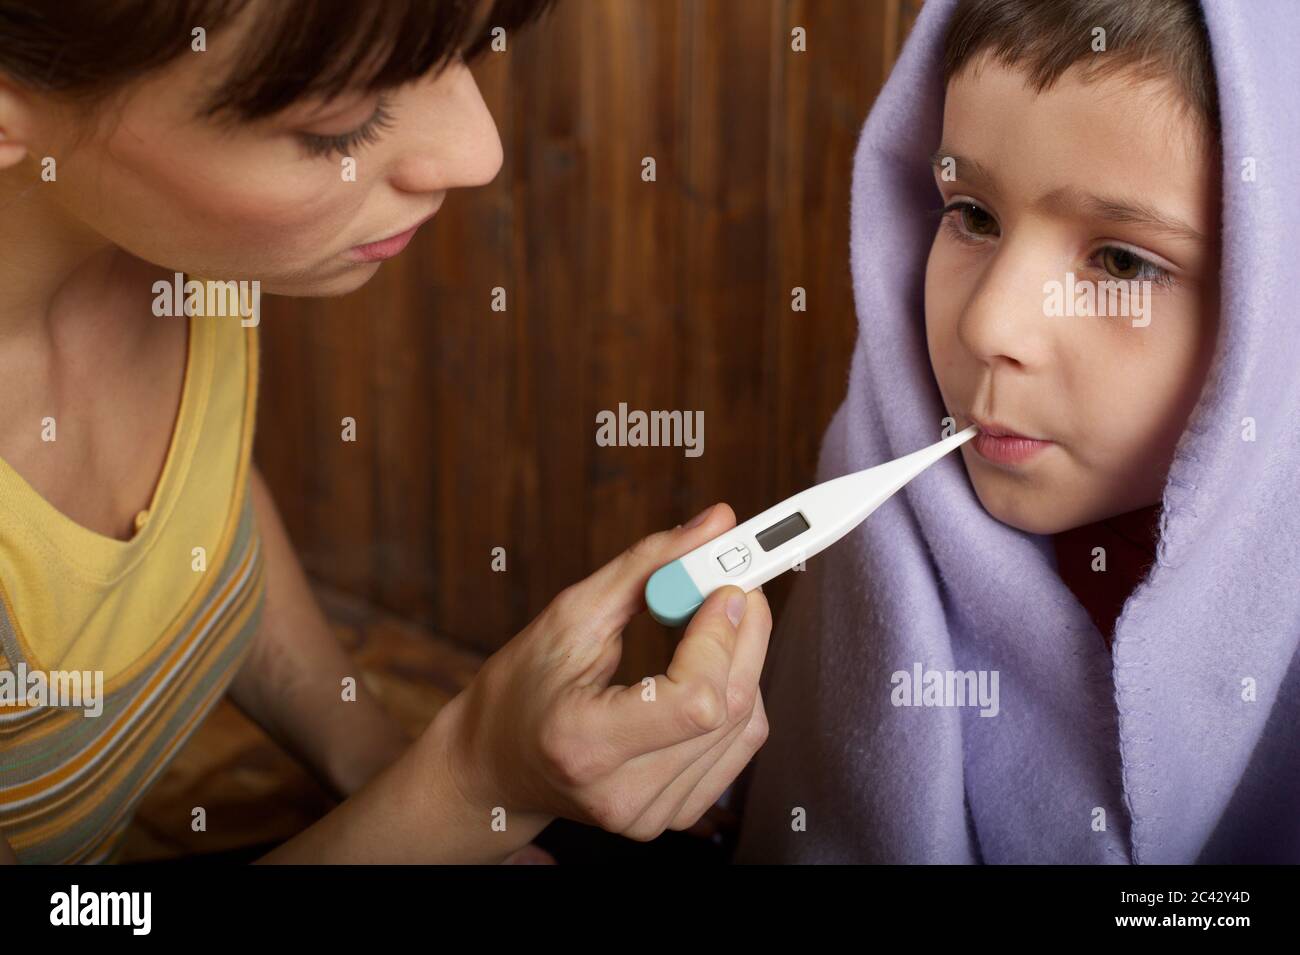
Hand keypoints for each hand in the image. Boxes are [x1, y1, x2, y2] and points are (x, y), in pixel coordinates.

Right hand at [433, 503, 771, 841]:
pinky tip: (708, 666)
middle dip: (746, 633)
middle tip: (733, 582)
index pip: (694, 700)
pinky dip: (738, 694)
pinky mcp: (675, 814)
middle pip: (728, 710)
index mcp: (584, 744)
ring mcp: (652, 813)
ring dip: (744, 658)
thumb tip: (716, 524)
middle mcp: (623, 793)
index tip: (722, 588)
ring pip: (745, 725)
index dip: (720, 638)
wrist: (497, 764)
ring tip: (710, 621)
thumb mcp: (569, 616)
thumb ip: (646, 567)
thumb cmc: (522, 687)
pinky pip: (740, 745)